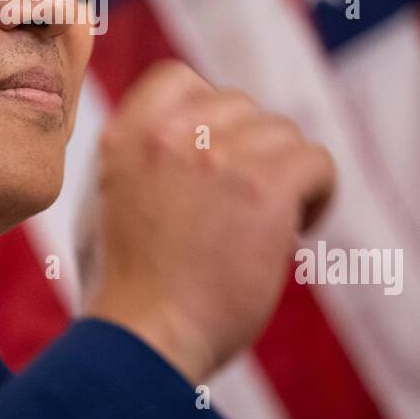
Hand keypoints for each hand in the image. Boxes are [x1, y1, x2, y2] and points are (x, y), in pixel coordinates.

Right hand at [78, 59, 334, 384]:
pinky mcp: (264, 190)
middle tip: (245, 203)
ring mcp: (217, 157)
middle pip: (240, 106)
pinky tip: (296, 229)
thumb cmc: (123, 291)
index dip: (208, 112)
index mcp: (124, 134)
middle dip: (251, 150)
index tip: (217, 156)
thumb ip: (134, 160)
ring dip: (285, 174)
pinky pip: (316, 162)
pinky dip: (318, 193)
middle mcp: (169, 134)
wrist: (142, 341)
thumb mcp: (101, 204)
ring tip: (272, 222)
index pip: (179, 77)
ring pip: (283, 133)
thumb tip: (175, 138)